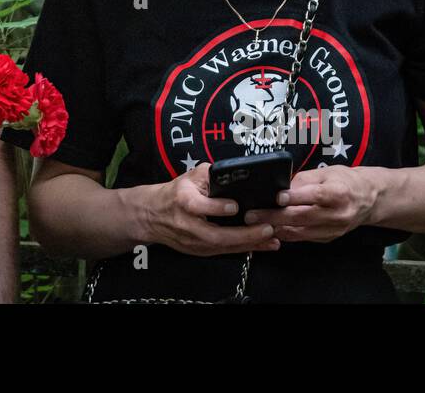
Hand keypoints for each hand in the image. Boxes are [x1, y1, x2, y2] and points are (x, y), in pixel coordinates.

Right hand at [140, 164, 279, 256]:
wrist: (152, 216)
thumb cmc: (175, 193)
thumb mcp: (189, 177)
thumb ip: (211, 174)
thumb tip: (237, 173)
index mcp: (183, 201)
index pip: (198, 207)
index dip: (217, 208)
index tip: (235, 206)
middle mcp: (187, 224)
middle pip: (215, 235)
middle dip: (244, 234)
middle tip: (267, 228)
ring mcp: (193, 241)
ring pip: (222, 247)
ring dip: (249, 244)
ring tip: (272, 240)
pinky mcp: (199, 251)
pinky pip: (224, 252)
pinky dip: (244, 249)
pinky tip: (261, 246)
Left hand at [242, 165, 378, 242]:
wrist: (369, 200)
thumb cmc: (344, 181)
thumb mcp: (325, 172)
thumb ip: (302, 180)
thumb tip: (278, 187)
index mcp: (339, 193)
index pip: (314, 196)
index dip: (294, 197)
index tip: (276, 197)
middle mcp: (338, 214)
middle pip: (302, 217)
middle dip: (274, 216)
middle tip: (252, 215)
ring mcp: (333, 229)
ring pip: (300, 232)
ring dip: (276, 229)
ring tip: (254, 224)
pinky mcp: (328, 238)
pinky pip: (303, 238)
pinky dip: (286, 234)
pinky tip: (270, 230)